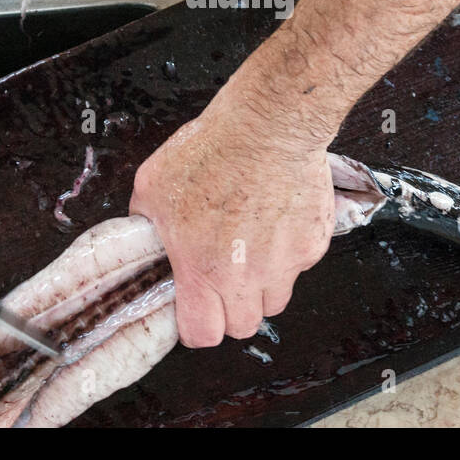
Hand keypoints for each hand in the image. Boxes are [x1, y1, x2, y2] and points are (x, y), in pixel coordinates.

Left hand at [129, 84, 335, 346]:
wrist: (269, 126)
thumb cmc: (212, 151)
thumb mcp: (153, 186)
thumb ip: (146, 224)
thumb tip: (146, 237)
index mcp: (203, 270)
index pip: (202, 334)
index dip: (196, 325)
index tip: (194, 307)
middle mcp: (247, 277)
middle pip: (243, 326)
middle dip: (230, 309)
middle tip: (222, 277)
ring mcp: (286, 263)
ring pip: (276, 299)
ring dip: (262, 285)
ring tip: (250, 248)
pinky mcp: (313, 243)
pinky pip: (300, 264)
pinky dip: (288, 252)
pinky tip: (275, 220)